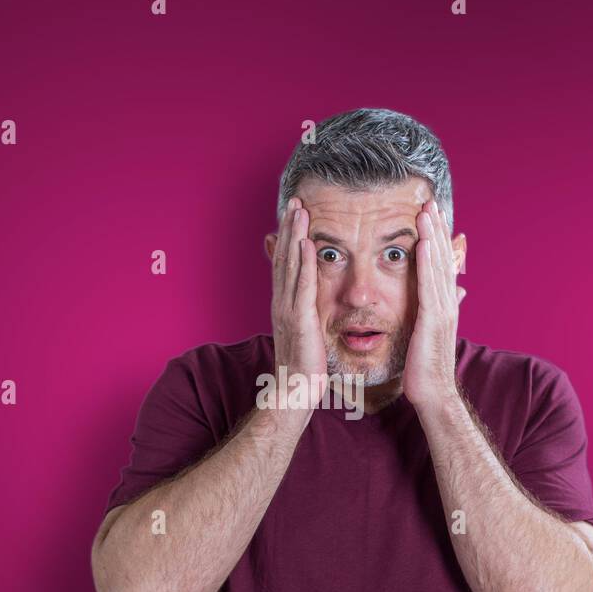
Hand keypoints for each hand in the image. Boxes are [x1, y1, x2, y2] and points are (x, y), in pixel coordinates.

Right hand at [269, 198, 327, 419]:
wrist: (294, 392)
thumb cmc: (304, 368)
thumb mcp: (305, 334)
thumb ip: (306, 314)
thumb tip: (310, 302)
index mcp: (285, 305)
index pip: (286, 264)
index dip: (289, 237)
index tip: (294, 214)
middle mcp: (283, 302)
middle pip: (285, 257)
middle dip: (290, 227)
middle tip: (295, 200)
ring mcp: (288, 310)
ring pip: (291, 265)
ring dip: (295, 235)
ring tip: (299, 210)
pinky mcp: (300, 320)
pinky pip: (303, 286)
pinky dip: (304, 263)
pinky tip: (308, 244)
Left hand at [402, 199, 465, 411]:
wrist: (434, 394)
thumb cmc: (426, 368)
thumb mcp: (428, 334)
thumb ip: (433, 312)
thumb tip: (441, 299)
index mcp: (444, 304)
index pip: (440, 264)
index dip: (437, 238)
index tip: (431, 215)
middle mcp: (446, 302)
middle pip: (442, 258)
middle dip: (436, 229)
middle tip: (430, 201)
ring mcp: (442, 310)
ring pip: (438, 266)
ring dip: (432, 237)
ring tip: (427, 212)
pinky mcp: (432, 321)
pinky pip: (429, 286)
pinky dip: (427, 263)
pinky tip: (423, 244)